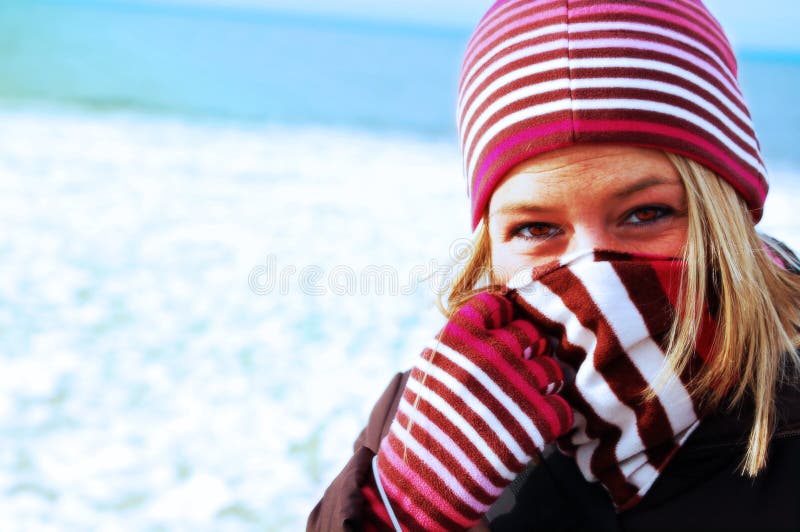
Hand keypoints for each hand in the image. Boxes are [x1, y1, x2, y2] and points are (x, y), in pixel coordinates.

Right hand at [369, 291, 572, 530]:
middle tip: (516, 373)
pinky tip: (531, 427)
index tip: (501, 337)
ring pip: (553, 369)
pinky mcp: (535, 422)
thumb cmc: (427, 419)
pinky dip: (552, 418)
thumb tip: (502, 315)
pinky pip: (564, 407)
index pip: (498, 304)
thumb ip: (462, 338)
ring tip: (523, 403)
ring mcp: (514, 387)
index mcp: (457, 338)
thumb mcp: (431, 365)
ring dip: (543, 385)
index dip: (503, 320)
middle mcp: (487, 355)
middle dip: (527, 352)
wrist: (422, 478)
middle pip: (531, 333)